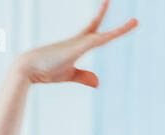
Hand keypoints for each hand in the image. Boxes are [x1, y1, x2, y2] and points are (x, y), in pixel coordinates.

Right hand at [14, 0, 137, 86]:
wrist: (27, 68)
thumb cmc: (46, 70)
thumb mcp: (69, 74)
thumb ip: (84, 77)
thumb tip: (98, 82)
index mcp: (78, 45)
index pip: (98, 34)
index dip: (110, 30)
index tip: (121, 22)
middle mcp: (80, 41)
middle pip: (102, 29)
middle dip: (118, 27)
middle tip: (136, 21)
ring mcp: (78, 44)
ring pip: (103, 36)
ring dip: (120, 31)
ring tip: (135, 24)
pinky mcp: (75, 49)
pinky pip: (95, 42)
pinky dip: (105, 38)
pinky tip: (113, 35)